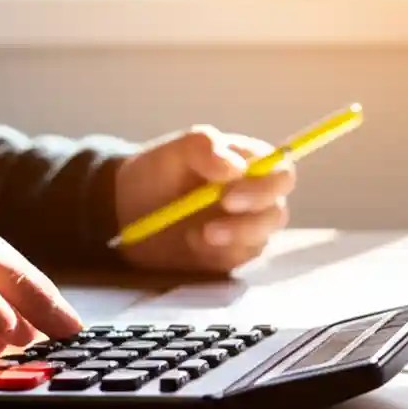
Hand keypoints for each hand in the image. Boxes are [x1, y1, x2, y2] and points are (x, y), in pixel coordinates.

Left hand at [114, 125, 295, 271]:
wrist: (126, 211)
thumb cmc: (156, 173)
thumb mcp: (174, 151)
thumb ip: (204, 148)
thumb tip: (235, 167)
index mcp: (250, 163)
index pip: (281, 172)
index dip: (265, 186)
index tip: (228, 196)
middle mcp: (255, 197)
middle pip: (277, 211)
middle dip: (250, 220)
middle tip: (213, 225)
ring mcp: (245, 228)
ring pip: (262, 238)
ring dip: (234, 239)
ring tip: (200, 235)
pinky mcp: (232, 255)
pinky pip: (241, 260)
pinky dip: (220, 255)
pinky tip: (194, 245)